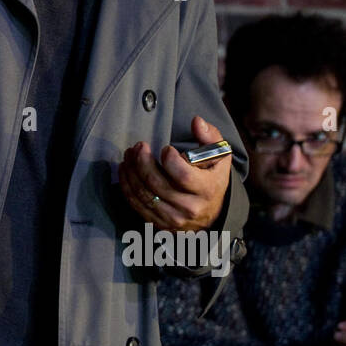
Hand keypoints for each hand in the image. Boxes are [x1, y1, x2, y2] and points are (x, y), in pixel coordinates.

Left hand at [118, 115, 230, 230]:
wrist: (213, 213)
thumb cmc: (212, 178)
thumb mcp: (220, 156)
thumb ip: (210, 136)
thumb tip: (196, 122)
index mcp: (207, 189)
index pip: (183, 175)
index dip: (170, 159)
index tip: (166, 148)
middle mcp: (190, 207)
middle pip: (157, 183)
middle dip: (142, 161)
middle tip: (139, 146)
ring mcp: (173, 218)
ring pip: (143, 194)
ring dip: (131, 171)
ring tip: (129, 155)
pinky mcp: (159, 223)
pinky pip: (136, 204)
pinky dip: (126, 186)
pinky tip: (125, 170)